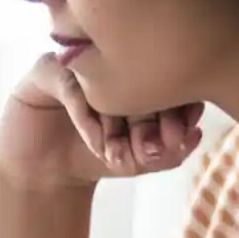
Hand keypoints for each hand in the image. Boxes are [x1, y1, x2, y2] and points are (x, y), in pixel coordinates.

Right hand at [0, 52, 204, 189]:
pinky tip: (96, 145)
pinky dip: (88, 118)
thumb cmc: (89, 159)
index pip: (166, 79)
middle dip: (150, 117)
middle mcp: (108, 64)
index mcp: (135, 75)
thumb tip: (197, 133)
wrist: (41, 173)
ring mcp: (78, 64)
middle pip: (140, 75)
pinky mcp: (47, 71)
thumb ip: (169, 153)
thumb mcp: (136, 162)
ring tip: (119, 154)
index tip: (179, 141)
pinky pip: (73, 86)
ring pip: (106, 80)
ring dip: (118, 121)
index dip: (179, 110)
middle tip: (151, 149)